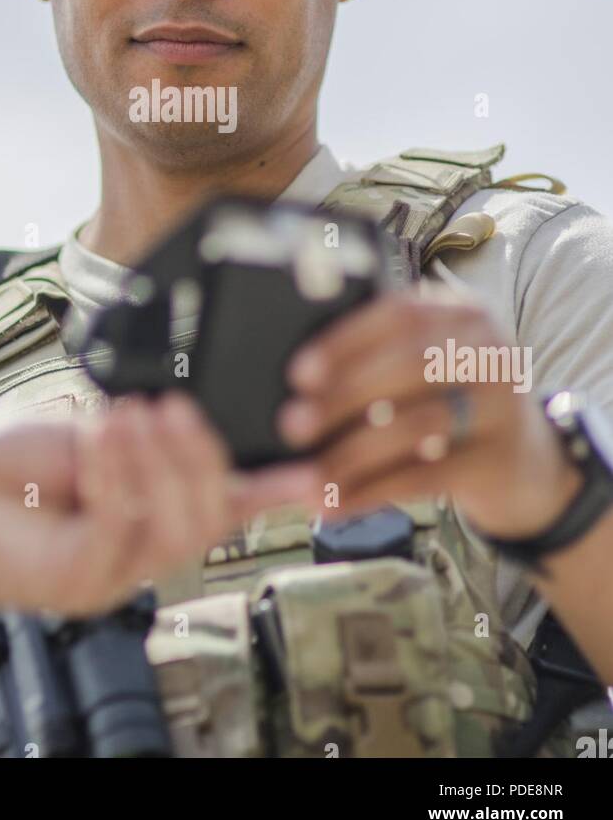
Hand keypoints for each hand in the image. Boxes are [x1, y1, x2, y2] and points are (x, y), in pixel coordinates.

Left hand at [0, 391, 315, 615]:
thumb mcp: (100, 430)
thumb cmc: (6, 458)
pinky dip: (118, 474)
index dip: (275, 491)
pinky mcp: (78, 582)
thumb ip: (160, 436)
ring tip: (127, 414)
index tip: (315, 468)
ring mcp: (111, 573)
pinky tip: (100, 436)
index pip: (228, 507)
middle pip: (211, 517)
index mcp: (153, 513)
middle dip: (200, 455)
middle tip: (171, 406)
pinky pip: (122, 529)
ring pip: (176, 526)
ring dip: (157, 460)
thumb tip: (213, 421)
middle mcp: (140, 550)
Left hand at [281, 287, 581, 539]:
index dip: (345, 341)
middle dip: (342, 397)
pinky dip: (370, 492)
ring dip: (349, 455)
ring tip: (305, 480)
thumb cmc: (451, 406)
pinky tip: (333, 506)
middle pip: (409, 366)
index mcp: (461, 313)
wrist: (527, 466)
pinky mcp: (497, 461)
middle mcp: (487, 351)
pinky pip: (424, 477)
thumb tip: (295, 391)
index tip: (299, 374)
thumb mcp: (428, 370)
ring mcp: (500, 406)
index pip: (400, 313)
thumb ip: (377, 362)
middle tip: (292, 426)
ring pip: (415, 425)